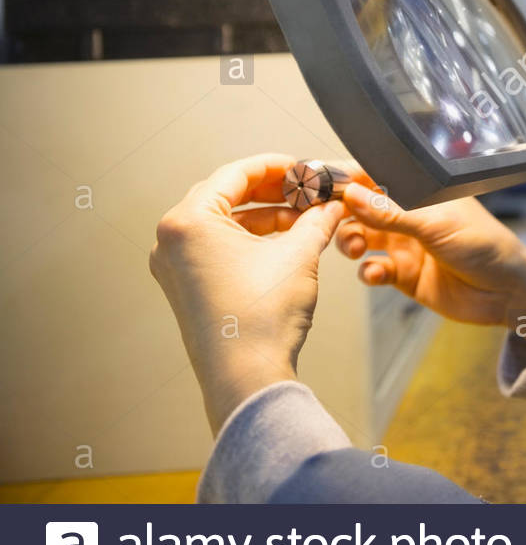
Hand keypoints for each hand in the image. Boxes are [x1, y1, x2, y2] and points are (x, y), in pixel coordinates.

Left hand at [149, 153, 348, 433]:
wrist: (247, 377)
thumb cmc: (261, 318)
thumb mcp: (299, 254)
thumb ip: (317, 220)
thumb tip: (333, 206)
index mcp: (189, 221)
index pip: (237, 173)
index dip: (280, 166)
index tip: (306, 167)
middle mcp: (173, 240)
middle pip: (228, 195)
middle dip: (274, 191)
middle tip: (309, 190)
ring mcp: (176, 266)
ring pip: (225, 222)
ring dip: (266, 216)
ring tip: (305, 218)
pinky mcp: (187, 287)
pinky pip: (219, 247)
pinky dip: (252, 240)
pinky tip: (286, 242)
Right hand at [334, 185, 525, 339]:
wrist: (507, 293)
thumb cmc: (486, 246)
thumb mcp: (437, 225)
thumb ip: (392, 213)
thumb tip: (351, 194)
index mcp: (420, 192)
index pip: (376, 176)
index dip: (347, 179)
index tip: (320, 185)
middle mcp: (409, 216)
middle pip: (359, 208)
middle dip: (341, 213)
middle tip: (327, 221)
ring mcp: (405, 245)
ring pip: (360, 238)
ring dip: (351, 241)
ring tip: (357, 248)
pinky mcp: (404, 275)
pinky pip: (372, 270)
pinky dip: (368, 272)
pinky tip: (377, 274)